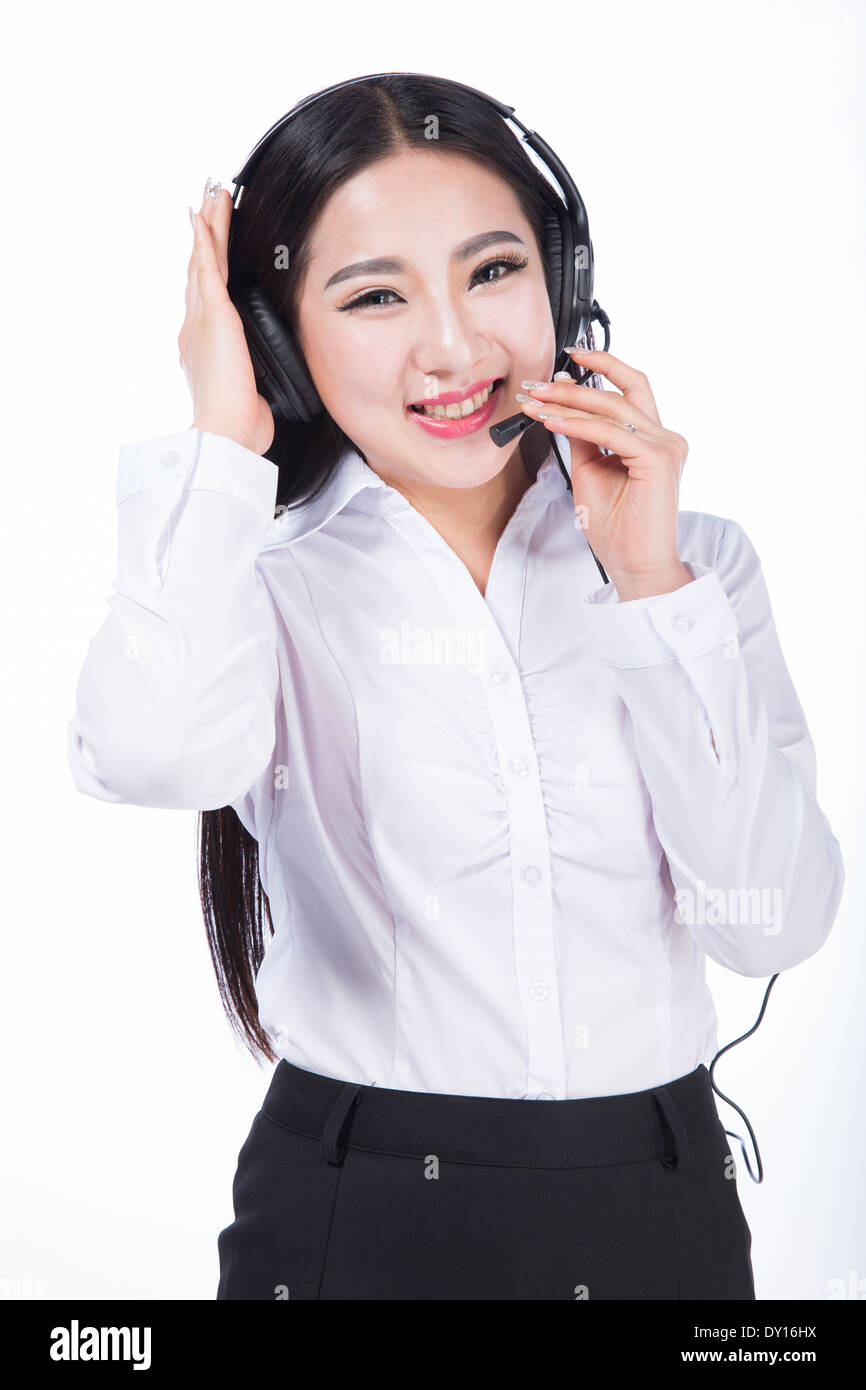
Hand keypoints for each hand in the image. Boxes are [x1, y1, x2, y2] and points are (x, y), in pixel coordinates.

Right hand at [178, 182, 274, 455]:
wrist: (226, 433)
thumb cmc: (239, 425)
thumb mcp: (253, 394)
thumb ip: (257, 379)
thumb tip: (268, 387)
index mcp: (204, 346)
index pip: (207, 298)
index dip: (207, 269)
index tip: (210, 247)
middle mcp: (196, 328)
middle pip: (200, 272)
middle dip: (204, 238)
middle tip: (207, 207)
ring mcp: (201, 320)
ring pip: (202, 262)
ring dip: (207, 228)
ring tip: (211, 199)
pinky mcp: (213, 316)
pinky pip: (207, 268)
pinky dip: (205, 239)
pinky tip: (206, 216)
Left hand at [517, 349, 690, 596]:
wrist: (635, 565)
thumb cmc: (616, 528)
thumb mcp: (591, 471)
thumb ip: (583, 437)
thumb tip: (564, 404)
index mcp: (654, 440)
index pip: (628, 392)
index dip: (598, 371)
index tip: (559, 368)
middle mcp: (666, 438)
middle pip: (621, 391)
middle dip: (575, 384)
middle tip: (537, 384)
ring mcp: (666, 446)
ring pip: (613, 408)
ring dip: (569, 401)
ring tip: (536, 401)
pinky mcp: (658, 460)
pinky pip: (610, 432)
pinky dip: (577, 425)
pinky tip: (551, 421)